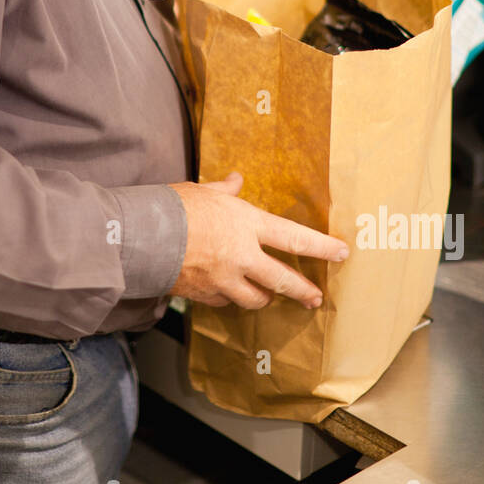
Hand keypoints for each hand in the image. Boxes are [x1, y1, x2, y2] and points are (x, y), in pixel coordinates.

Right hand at [167, 171, 348, 309]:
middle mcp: (242, 256)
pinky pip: (225, 302)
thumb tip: (235, 181)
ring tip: (266, 295)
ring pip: (256, 299)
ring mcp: (224, 280)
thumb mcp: (203, 191)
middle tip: (315, 298)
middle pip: (283, 280)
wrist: (141, 236)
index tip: (342, 253)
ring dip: (263, 297)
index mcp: (247, 224)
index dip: (322, 247)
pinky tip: (226, 292)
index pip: (295, 238)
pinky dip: (229, 298)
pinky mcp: (205, 295)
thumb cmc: (173, 207)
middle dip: (303, 291)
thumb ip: (224, 191)